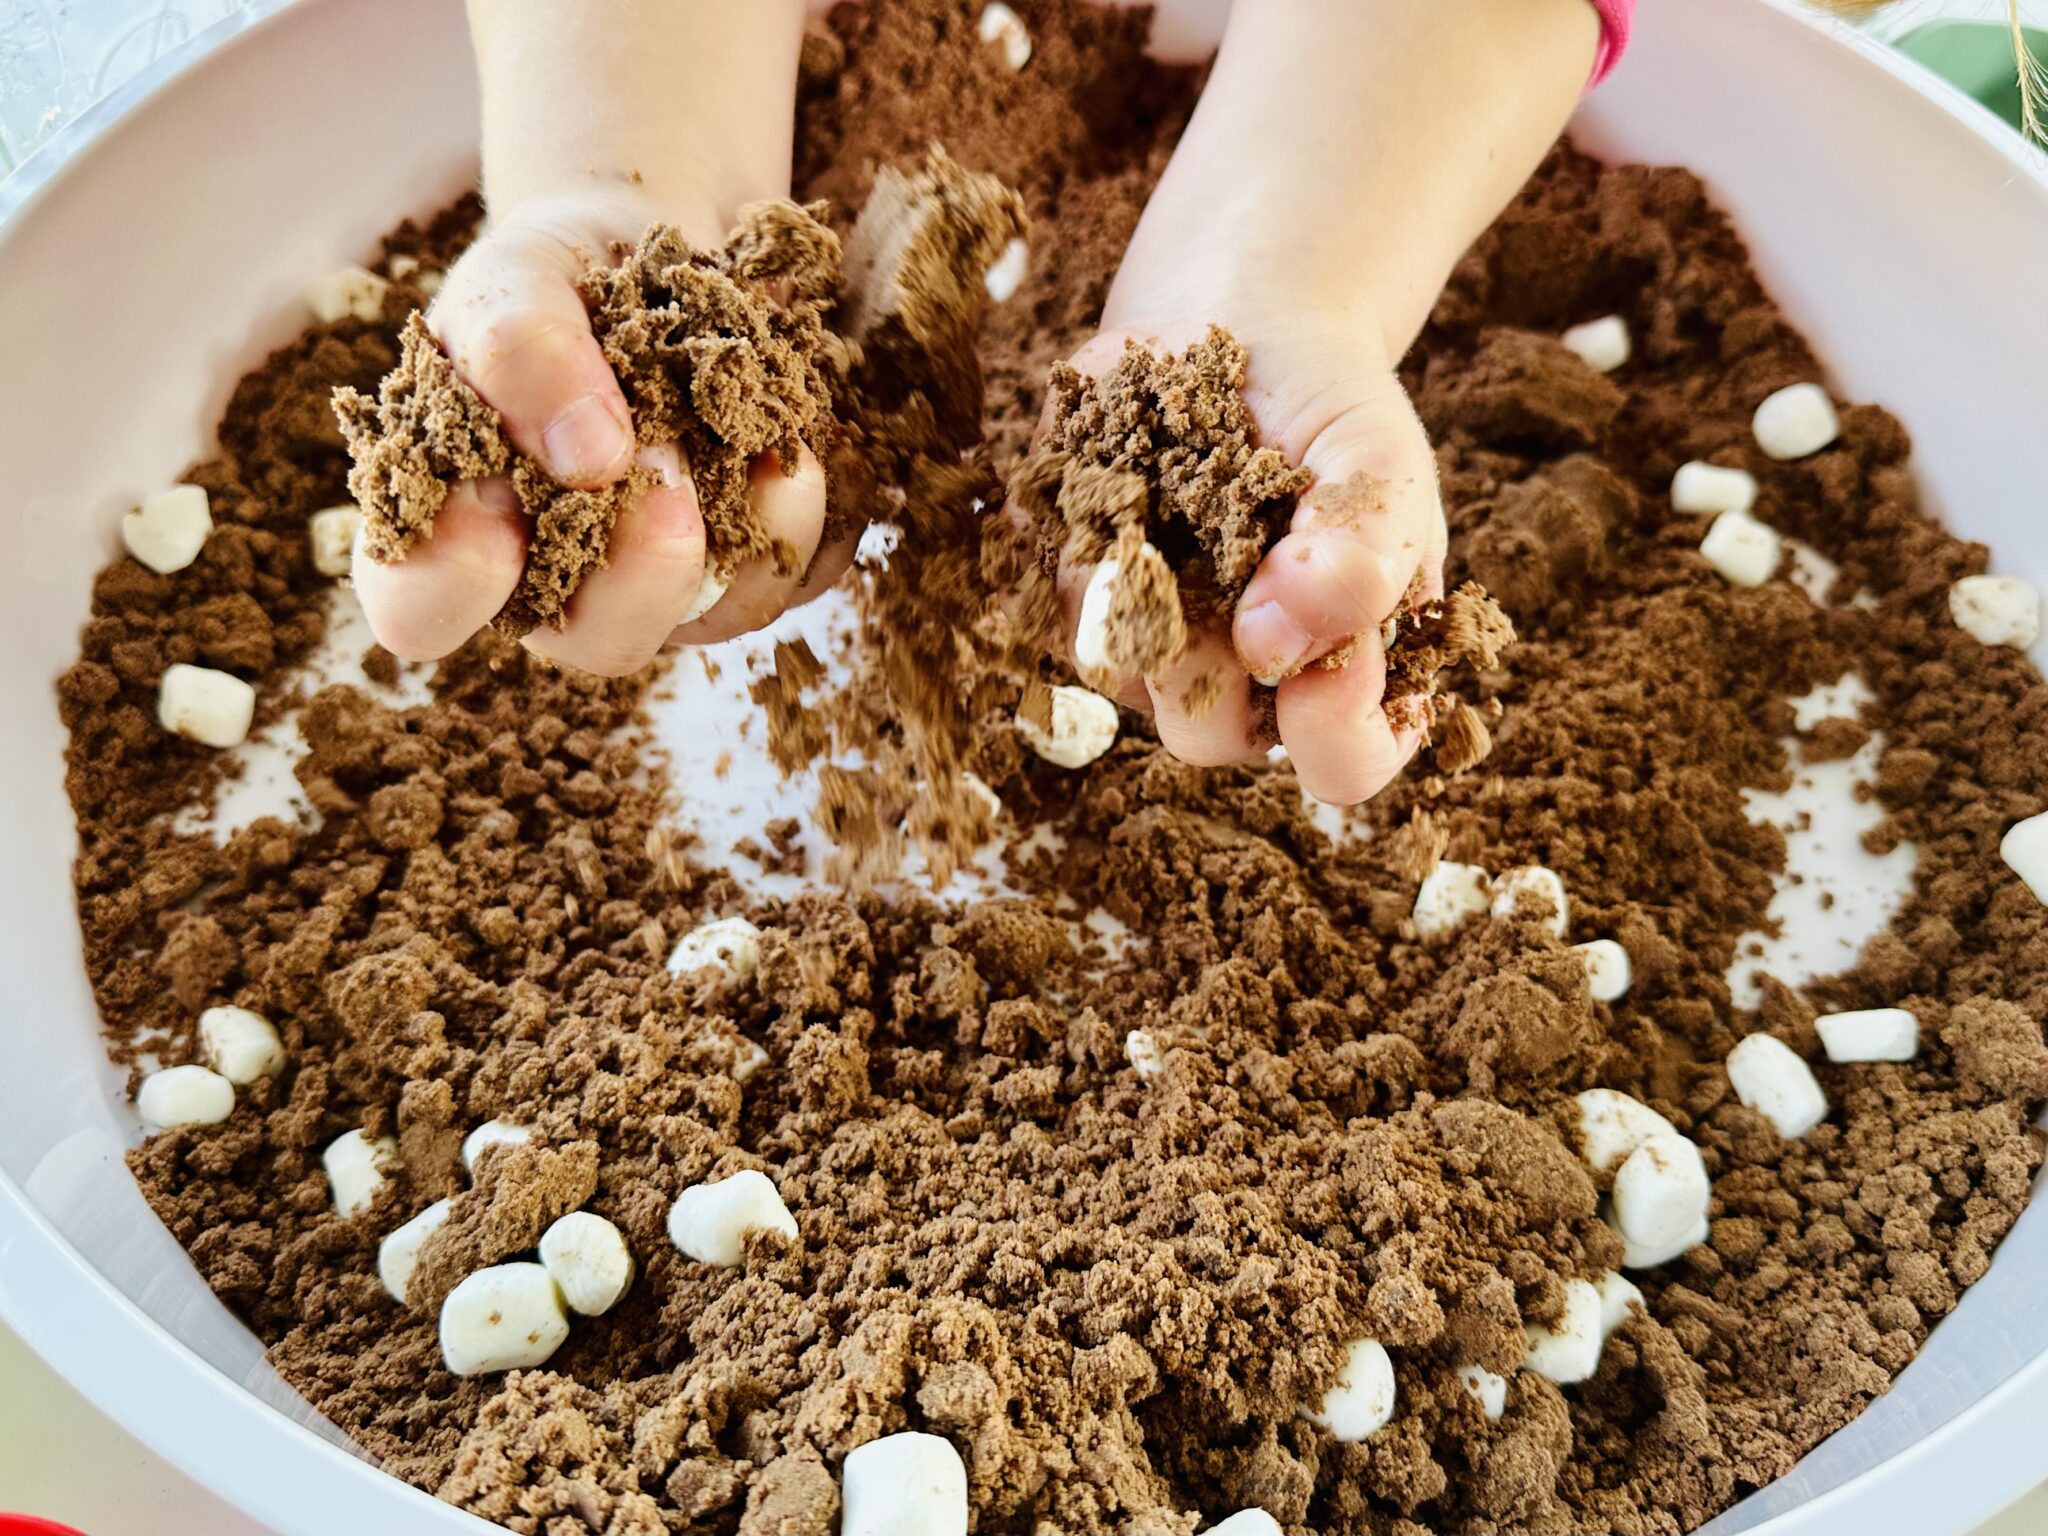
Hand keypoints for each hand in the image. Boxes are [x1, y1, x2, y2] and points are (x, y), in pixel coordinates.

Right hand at [353, 190, 842, 675]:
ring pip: (698, 621)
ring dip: (728, 545)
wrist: (666, 250)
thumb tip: (588, 456)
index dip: (451, 583)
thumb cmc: (560, 280)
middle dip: (636, 573)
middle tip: (661, 481)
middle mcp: (556, 579)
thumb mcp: (516, 279)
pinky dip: (791, 520)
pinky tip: (789, 455)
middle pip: (590, 642)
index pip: (422, 609)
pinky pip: (781, 580)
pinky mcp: (743, 572)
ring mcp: (658, 586)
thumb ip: (520, 350)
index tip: (490, 508)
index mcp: (458, 523)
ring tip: (745, 448)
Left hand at [1052, 0, 1593, 802]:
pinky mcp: (1077, 599)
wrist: (1238, 327)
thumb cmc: (1329, 414)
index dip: (1336, 733)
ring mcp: (1153, 649)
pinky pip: (1062, 597)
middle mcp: (1243, 683)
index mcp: (1344, 671)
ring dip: (1150, 581)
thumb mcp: (1378, 467)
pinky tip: (1137, 473)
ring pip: (1123, 672)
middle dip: (1215, 651)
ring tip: (1190, 482)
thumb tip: (1272, 647)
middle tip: (1235, 550)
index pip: (1344, 764)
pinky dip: (1097, 533)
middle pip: (1211, 737)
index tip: (1330, 665)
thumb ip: (1360, 558)